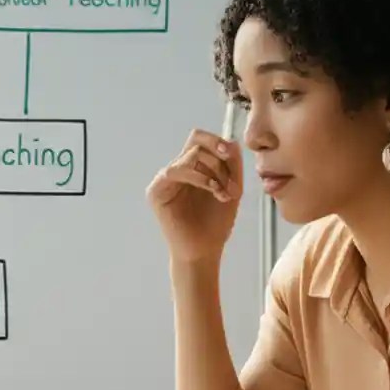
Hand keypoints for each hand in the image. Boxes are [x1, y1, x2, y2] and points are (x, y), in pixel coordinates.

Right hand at [146, 129, 243, 262]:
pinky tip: (212, 190)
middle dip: (217, 154)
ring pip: (190, 154)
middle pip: (195, 139)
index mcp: (193, 167)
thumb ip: (233, 165)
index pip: (201, 139)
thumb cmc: (216, 223)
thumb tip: (229, 141)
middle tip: (230, 177)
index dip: (217, 141)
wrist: (205, 250)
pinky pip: (175, 170)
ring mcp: (165, 180)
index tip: (230, 154)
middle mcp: (178, 170)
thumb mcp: (233, 188)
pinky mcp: (156, 192)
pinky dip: (199, 177)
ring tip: (223, 192)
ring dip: (214, 170)